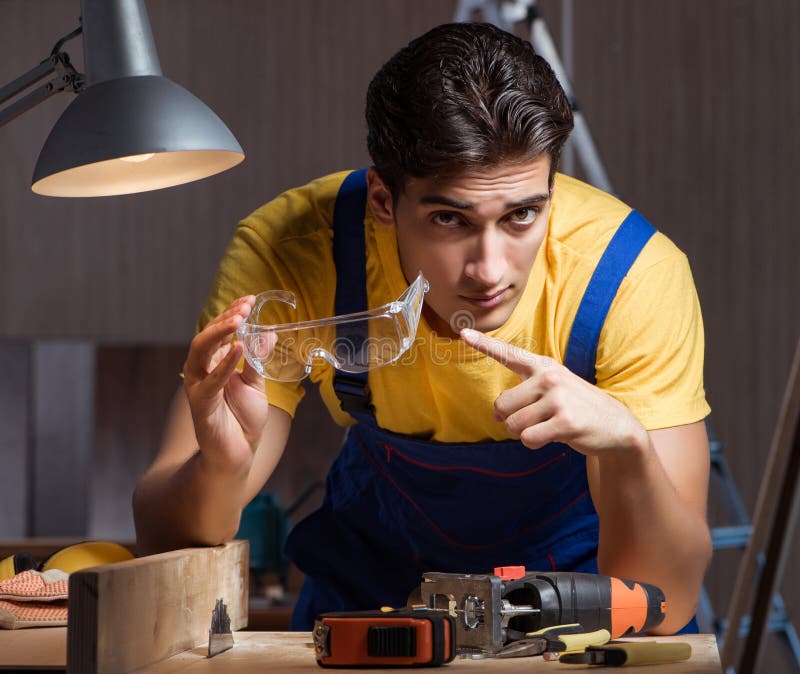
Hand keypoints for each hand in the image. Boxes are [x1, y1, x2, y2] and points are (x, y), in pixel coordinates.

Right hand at [182, 296, 271, 471]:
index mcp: (214, 363)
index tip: (249, 299)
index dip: (232, 313)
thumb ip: (259, 360)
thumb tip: (269, 333)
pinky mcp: (200, 404)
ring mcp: (198, 386)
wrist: (238, 453)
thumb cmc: (243, 419)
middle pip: (206, 337)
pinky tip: (237, 349)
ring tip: (238, 320)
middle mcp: (202, 370)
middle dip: (225, 319)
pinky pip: (211, 381)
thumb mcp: (256, 384)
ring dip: (219, 333)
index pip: (219, 331)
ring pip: (200, 352)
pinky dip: (224, 364)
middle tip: (244, 306)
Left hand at [460, 328, 647, 455]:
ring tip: (547, 426)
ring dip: (525, 433)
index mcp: (543, 366)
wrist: (617, 425)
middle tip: (534, 420)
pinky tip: (554, 436)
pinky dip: (535, 443)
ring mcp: (558, 398)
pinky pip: (529, 438)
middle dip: (510, 420)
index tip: (463, 333)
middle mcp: (549, 377)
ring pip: (514, 425)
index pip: (509, 354)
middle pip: (501, 405)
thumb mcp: (554, 388)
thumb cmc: (576, 407)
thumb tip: (496, 413)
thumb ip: (523, 392)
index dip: (484, 344)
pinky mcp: (566, 421)